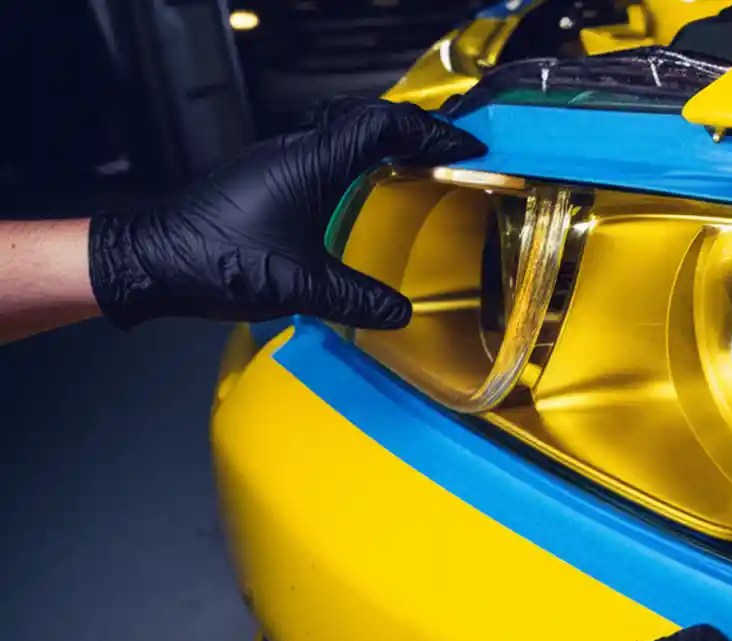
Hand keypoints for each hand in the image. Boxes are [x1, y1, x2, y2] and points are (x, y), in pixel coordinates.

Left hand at [88, 98, 484, 328]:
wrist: (148, 261)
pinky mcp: (265, 176)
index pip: (382, 125)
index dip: (430, 133)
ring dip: (384, 140)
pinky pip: (324, 150)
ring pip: (343, 131)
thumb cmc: (216, 263)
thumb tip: (402, 312)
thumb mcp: (298, 287)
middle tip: (450, 151)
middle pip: (366, 117)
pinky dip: (358, 157)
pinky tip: (365, 187)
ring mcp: (277, 160)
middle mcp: (295, 151)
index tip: (465, 148)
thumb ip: (356, 298)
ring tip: (417, 163)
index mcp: (310, 163)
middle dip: (415, 130)